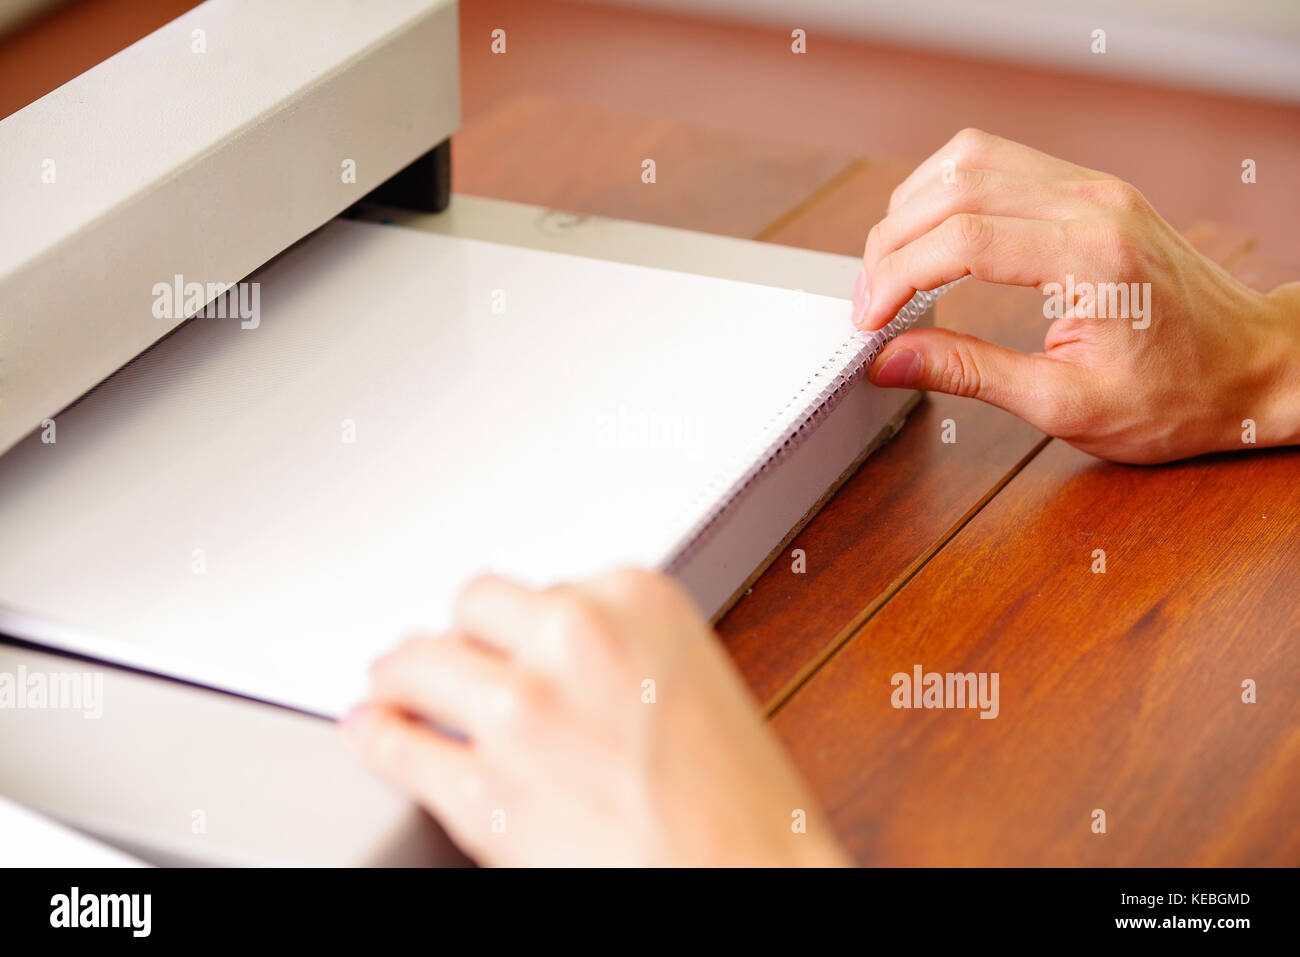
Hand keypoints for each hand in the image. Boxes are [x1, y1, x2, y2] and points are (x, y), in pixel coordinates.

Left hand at [340, 569, 847, 866]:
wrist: (751, 880)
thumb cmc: (741, 799)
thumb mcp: (691, 675)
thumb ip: (618, 646)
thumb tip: (543, 652)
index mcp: (636, 598)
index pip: (541, 586)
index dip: (524, 625)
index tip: (517, 643)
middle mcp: (573, 639)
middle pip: (471, 608)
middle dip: (466, 639)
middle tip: (457, 661)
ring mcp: (523, 712)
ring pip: (419, 662)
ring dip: (406, 676)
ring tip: (398, 686)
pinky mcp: (487, 791)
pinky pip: (400, 746)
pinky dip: (379, 736)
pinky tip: (374, 729)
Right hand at [851, 128, 1299, 464]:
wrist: (1253, 367)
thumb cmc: (1177, 395)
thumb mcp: (1065, 403)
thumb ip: (970, 373)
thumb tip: (892, 360)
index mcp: (1091, 256)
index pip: (962, 239)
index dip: (896, 276)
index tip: (869, 320)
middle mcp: (1091, 204)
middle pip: (955, 187)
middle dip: (891, 242)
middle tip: (868, 301)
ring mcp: (1093, 187)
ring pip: (971, 158)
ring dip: (913, 206)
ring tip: (889, 266)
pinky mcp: (1090, 189)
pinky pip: (999, 162)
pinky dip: (947, 192)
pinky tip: (932, 234)